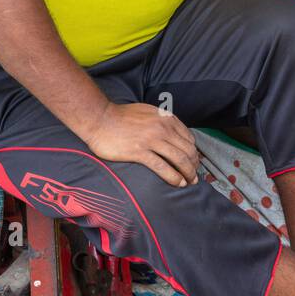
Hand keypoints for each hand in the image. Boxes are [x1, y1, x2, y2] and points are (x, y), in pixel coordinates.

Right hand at [84, 102, 198, 187]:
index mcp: (166, 118)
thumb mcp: (148, 112)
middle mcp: (162, 128)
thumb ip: (162, 121)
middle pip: (187, 150)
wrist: (100, 119)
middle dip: (194, 165)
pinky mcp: (139, 152)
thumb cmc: (121, 116)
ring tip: (189, 182)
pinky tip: (178, 183)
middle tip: (194, 176)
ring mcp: (151, 140)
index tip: (194, 162)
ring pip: (179, 159)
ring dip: (187, 173)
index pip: (189, 138)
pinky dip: (174, 177)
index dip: (194, 152)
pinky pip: (162, 167)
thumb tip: (173, 133)